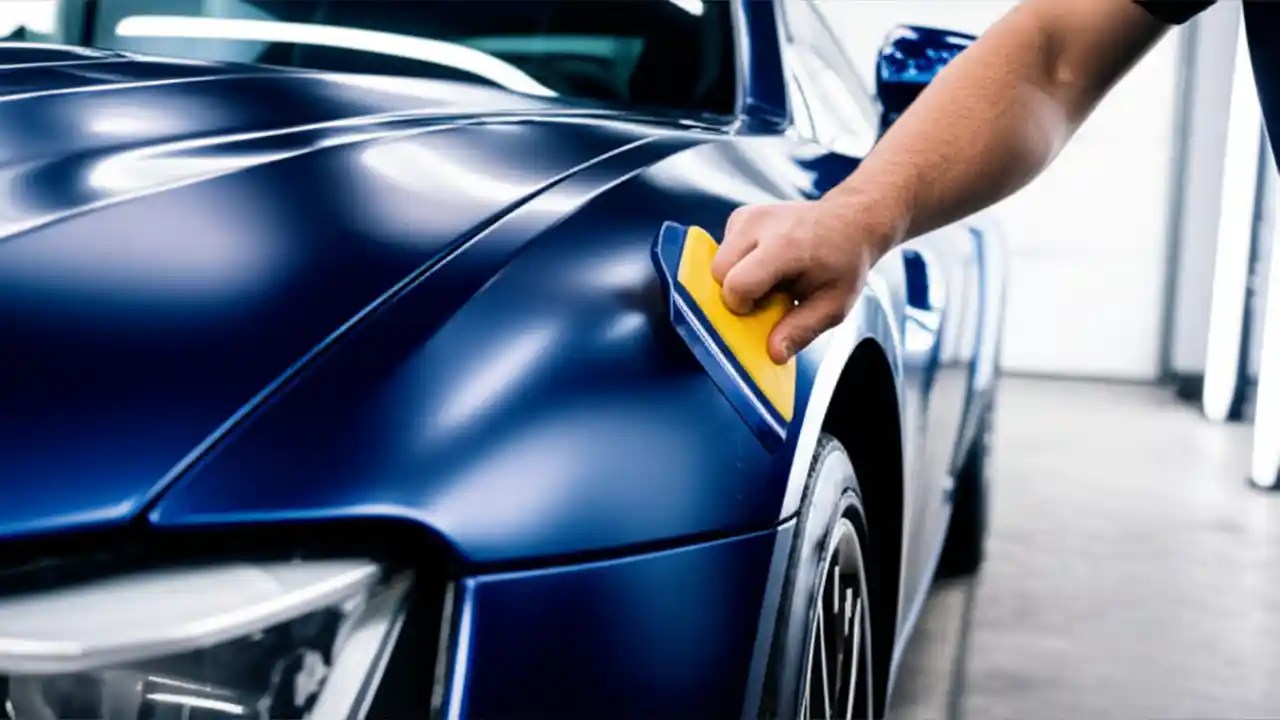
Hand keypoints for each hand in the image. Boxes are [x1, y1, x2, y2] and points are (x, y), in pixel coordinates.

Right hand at [711, 193, 904, 363]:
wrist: (849, 222)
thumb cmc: (843, 265)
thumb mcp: (834, 305)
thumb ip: (802, 330)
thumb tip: (773, 354)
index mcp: (786, 247)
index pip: (738, 283)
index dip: (742, 306)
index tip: (760, 311)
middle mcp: (761, 225)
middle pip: (718, 271)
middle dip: (734, 292)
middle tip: (765, 297)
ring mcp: (748, 216)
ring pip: (716, 260)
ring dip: (734, 277)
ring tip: (767, 278)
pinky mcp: (740, 216)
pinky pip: (722, 249)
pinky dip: (737, 263)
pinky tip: (763, 263)